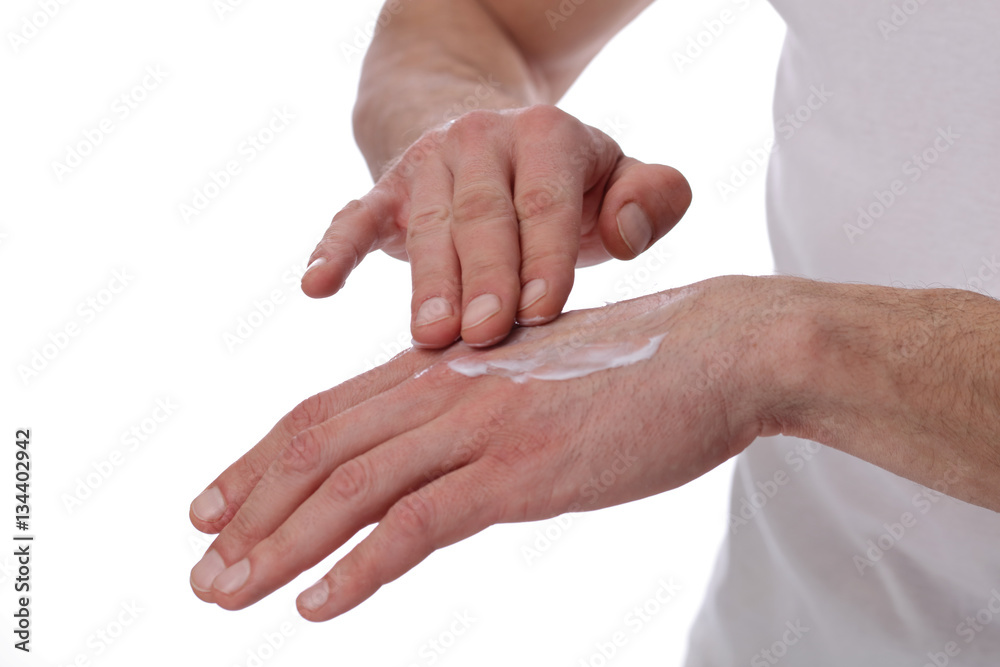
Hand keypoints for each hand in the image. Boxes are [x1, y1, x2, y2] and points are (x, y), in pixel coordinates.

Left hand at [188, 276, 788, 620]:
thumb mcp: (539, 382)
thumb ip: (484, 415)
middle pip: (316, 449)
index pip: (325, 413)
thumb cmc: (638, 369)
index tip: (214, 505)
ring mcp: (480, 426)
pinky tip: (316, 607)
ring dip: (278, 546)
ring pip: (349, 488)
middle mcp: (446, 388)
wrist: (720, 348)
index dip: (260, 461)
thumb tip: (451, 464)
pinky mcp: (521, 469)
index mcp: (446, 366)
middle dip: (249, 512)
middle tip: (199, 565)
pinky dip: (358, 568)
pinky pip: (417, 524)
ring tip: (224, 593)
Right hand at [300, 105, 691, 347]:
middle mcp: (482, 138)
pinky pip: (354, 218)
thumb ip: (650, 200)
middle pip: (481, 214)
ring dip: (427, 282)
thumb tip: (624, 234)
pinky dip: (334, 250)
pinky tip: (316, 286)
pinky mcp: (384, 190)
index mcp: (548, 134)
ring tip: (428, 337)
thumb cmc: (565, 187)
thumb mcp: (618, 180)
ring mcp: (427, 162)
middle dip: (483, 277)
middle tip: (482, 337)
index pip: (546, 200)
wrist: (487, 141)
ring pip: (427, 224)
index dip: (545, 256)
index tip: (543, 313)